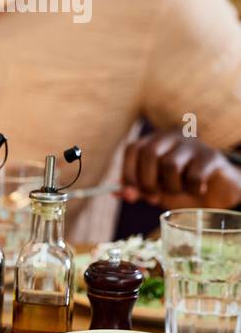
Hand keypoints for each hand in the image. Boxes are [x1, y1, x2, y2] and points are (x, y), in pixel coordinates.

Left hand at [121, 130, 240, 209]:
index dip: (128, 173)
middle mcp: (172, 136)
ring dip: (171, 187)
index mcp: (154, 140)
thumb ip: (135, 189)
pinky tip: (197, 190)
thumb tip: (117, 194)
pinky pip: (193, 176)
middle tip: (155, 196)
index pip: (132, 149)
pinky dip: (192, 189)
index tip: (133, 193)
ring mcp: (193, 144)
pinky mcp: (211, 156)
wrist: (215, 192)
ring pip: (170, 165)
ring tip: (179, 190)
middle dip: (148, 181)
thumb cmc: (179, 186)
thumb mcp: (153, 189)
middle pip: (149, 154)